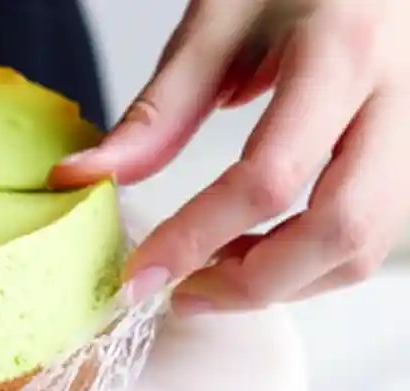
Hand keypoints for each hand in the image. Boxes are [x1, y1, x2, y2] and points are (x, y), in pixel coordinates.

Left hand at [51, 0, 409, 313]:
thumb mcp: (216, 21)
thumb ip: (158, 109)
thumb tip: (83, 178)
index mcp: (342, 51)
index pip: (268, 176)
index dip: (197, 238)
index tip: (140, 275)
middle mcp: (397, 97)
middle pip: (339, 229)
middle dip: (253, 282)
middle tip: (180, 292)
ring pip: (364, 246)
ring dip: (284, 283)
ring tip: (210, 274)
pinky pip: (371, 235)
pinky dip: (309, 266)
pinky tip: (253, 254)